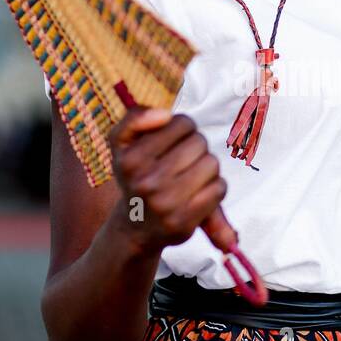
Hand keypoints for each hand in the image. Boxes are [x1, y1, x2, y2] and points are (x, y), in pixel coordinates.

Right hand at [109, 107, 235, 252]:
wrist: (135, 226)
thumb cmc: (136, 176)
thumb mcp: (122, 143)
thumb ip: (135, 118)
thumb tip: (163, 114)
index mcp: (130, 159)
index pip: (182, 123)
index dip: (184, 128)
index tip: (173, 141)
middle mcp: (145, 182)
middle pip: (199, 142)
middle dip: (196, 148)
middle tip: (182, 161)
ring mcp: (165, 204)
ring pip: (212, 164)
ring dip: (207, 167)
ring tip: (190, 177)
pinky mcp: (184, 222)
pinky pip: (219, 188)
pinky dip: (215, 188)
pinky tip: (198, 194)